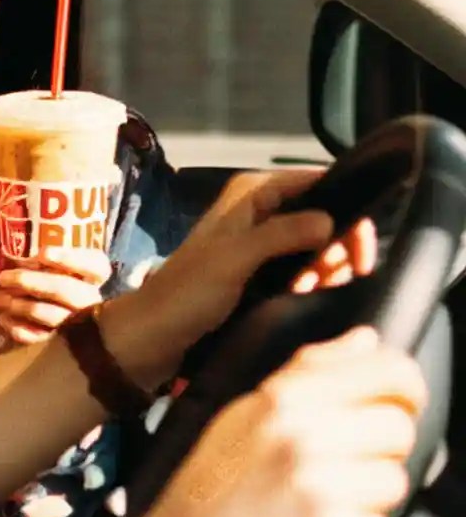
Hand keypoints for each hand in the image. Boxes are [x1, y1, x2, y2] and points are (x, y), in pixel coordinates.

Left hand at [0, 248, 110, 346]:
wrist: (70, 314)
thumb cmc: (60, 277)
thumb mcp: (58, 263)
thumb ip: (44, 261)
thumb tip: (19, 264)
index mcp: (96, 275)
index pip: (94, 264)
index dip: (68, 259)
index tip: (43, 253)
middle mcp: (90, 299)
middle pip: (62, 290)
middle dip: (28, 281)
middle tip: (3, 277)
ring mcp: (77, 323)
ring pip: (45, 313)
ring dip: (15, 304)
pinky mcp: (60, 342)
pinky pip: (38, 337)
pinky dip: (17, 328)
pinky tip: (3, 318)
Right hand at [128, 326, 426, 516]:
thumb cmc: (209, 484)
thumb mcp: (243, 412)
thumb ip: (307, 371)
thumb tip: (364, 341)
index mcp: (281, 399)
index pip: (387, 371)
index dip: (404, 385)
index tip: (399, 398)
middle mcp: (302, 436)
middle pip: (397, 427)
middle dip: (379, 447)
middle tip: (342, 463)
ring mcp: (319, 487)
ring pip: (392, 479)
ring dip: (367, 494)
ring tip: (323, 498)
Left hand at [134, 169, 376, 355]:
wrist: (153, 336)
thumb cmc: (185, 295)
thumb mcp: (234, 259)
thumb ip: (280, 234)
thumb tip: (329, 221)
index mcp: (252, 194)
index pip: (315, 180)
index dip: (347, 202)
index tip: (364, 242)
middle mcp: (259, 210)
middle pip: (324, 213)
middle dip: (341, 243)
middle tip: (348, 274)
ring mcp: (261, 242)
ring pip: (318, 244)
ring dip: (329, 266)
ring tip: (319, 289)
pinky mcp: (262, 272)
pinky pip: (304, 268)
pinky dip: (314, 282)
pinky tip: (310, 297)